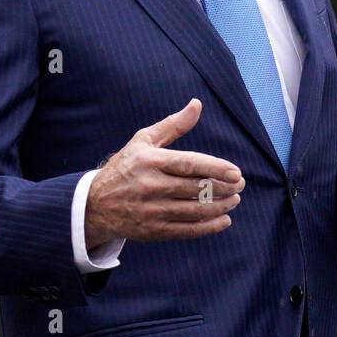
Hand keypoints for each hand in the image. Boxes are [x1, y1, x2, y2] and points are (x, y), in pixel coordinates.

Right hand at [85, 98, 245, 247]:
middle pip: (196, 189)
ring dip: (221, 207)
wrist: (95, 204)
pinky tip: (223, 220)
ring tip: (234, 200)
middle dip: (224, 188)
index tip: (236, 173)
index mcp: (150, 161)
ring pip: (195, 211)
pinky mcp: (153, 231)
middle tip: (240, 185)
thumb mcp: (143, 141)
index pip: (189, 164)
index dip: (216, 169)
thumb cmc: (126, 167)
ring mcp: (152, 211)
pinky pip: (187, 231)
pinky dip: (209, 227)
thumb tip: (197, 104)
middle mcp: (151, 186)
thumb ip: (173, 125)